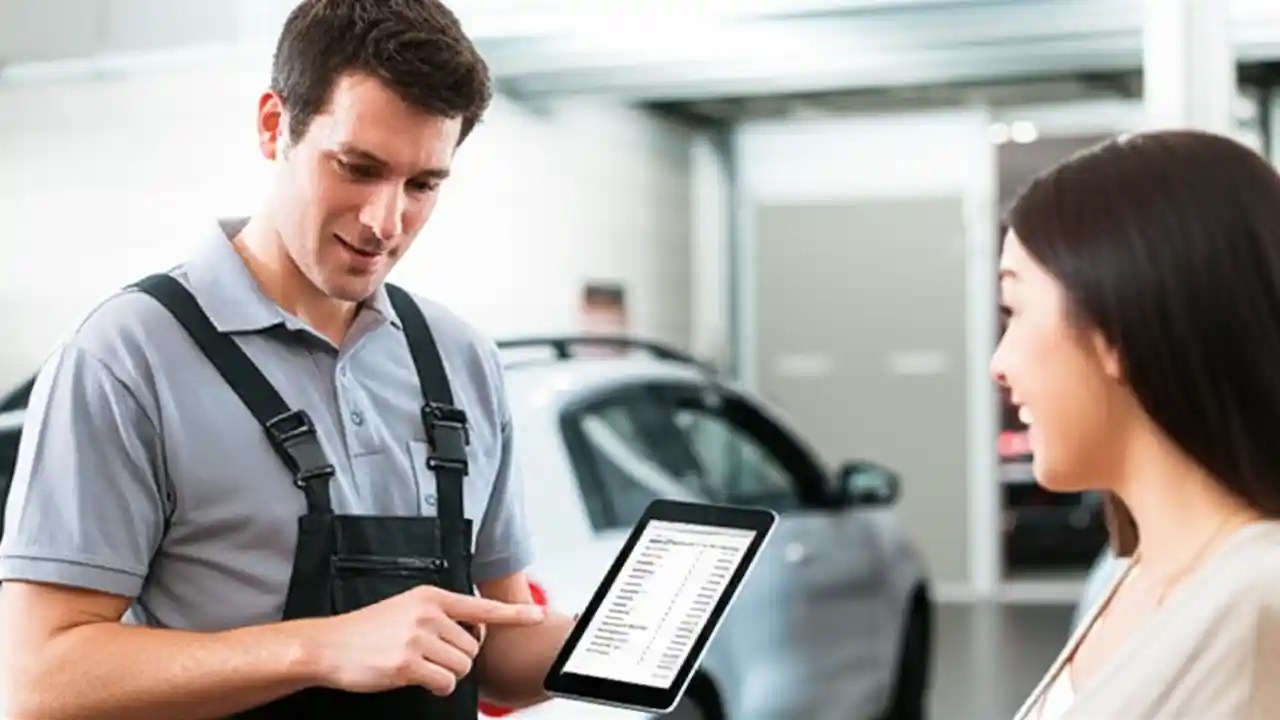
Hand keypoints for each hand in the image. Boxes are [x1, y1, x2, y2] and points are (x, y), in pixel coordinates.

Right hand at [307, 585, 545, 695]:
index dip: (514, 613)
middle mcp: (428, 614)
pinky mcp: (409, 664)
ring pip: (462, 667)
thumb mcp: (405, 609)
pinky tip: (417, 679)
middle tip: (427, 657)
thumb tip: (470, 634)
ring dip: (445, 674)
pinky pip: (445, 683)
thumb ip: (439, 616)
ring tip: (418, 665)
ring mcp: (419, 638)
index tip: (537, 616)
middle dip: (456, 659)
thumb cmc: (365, 632)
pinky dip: (437, 687)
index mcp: (430, 596)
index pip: (482, 606)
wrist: (328, 646)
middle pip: (473, 648)